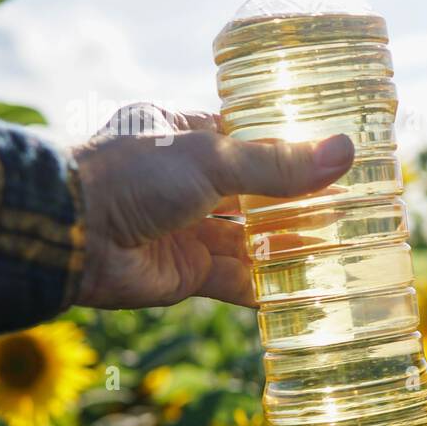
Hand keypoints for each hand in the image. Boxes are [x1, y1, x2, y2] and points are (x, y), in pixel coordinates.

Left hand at [74, 103, 353, 308]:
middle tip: (352, 206)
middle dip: (298, 202)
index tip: (337, 158)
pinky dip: (268, 285)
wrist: (74, 235)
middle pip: (256, 194)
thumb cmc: (133, 177)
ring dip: (289, 245)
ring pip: (251, 238)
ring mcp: (187, 229)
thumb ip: (277, 166)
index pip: (248, 140)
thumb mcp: (212, 160)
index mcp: (183, 137)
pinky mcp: (186, 273)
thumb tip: (346, 153)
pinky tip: (308, 288)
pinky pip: (236, 280)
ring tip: (342, 247)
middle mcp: (185, 183)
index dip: (290, 150)